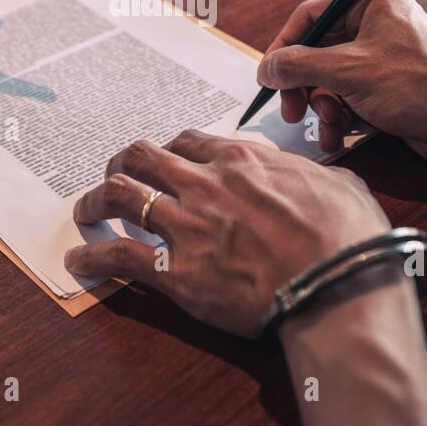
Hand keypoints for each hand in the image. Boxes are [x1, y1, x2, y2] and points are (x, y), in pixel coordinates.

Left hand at [64, 130, 393, 337]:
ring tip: (85, 210)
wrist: (337, 283)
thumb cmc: (347, 237)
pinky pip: (119, 256)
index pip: (189, 142)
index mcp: (242, 161)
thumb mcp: (339, 184)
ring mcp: (187, 225)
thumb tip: (318, 177)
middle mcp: (206, 184)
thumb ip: (314, 175)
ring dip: (96, 200)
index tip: (166, 162)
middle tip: (115, 176)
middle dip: (122, 164)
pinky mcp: (176, 272)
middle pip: (143, 157)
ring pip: (121, 195)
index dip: (171, 152)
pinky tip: (80, 262)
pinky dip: (93, 257)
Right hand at [256, 0, 426, 168]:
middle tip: (292, 112)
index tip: (267, 76)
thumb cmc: (416, 86)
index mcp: (372, 4)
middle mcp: (378, 26)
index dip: (284, 47)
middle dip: (304, 85)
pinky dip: (341, 117)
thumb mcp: (348, 71)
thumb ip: (299, 66)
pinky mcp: (391, 89)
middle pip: (318, 52)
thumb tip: (264, 69)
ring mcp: (385, 58)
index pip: (311, 16)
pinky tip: (340, 135)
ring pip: (332, 79)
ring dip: (323, 106)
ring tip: (330, 125)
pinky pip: (351, 97)